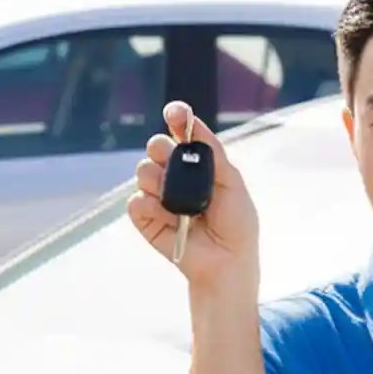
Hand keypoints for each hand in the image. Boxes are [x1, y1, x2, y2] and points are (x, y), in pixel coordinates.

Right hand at [128, 101, 258, 288]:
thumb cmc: (236, 223)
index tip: (174, 113)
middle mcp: (174, 175)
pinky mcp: (145, 219)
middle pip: (156, 146)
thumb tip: (193, 125)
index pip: (181, 132)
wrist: (227, 260)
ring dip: (157, 181)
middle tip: (173, 162)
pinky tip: (169, 219)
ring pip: (143, 171)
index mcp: (197, 163)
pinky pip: (136, 202)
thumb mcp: (232, 182)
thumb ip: (213, 153)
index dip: (176, 118)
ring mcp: (158, 196)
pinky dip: (150, 207)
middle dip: (162, 149)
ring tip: (177, 201)